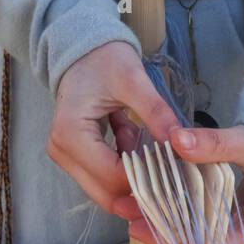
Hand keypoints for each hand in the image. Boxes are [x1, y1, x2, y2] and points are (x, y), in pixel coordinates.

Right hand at [47, 41, 179, 215]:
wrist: (84, 50)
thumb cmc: (105, 59)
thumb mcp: (134, 80)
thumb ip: (156, 112)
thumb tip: (181, 143)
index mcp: (71, 134)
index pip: (113, 177)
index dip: (147, 180)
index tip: (176, 168)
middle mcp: (62, 152)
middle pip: (106, 194)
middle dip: (142, 188)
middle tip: (172, 170)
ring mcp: (66, 157)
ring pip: (107, 190)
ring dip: (134, 174)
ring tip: (143, 137)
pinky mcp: (74, 157)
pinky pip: (105, 177)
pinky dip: (125, 164)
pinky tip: (130, 135)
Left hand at [113, 122, 243, 243]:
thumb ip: (215, 144)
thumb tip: (176, 139)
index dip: (177, 242)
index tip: (144, 229)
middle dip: (167, 230)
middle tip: (130, 214)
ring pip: (206, 234)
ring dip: (174, 220)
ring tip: (137, 206)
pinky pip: (212, 220)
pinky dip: (188, 210)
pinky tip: (163, 198)